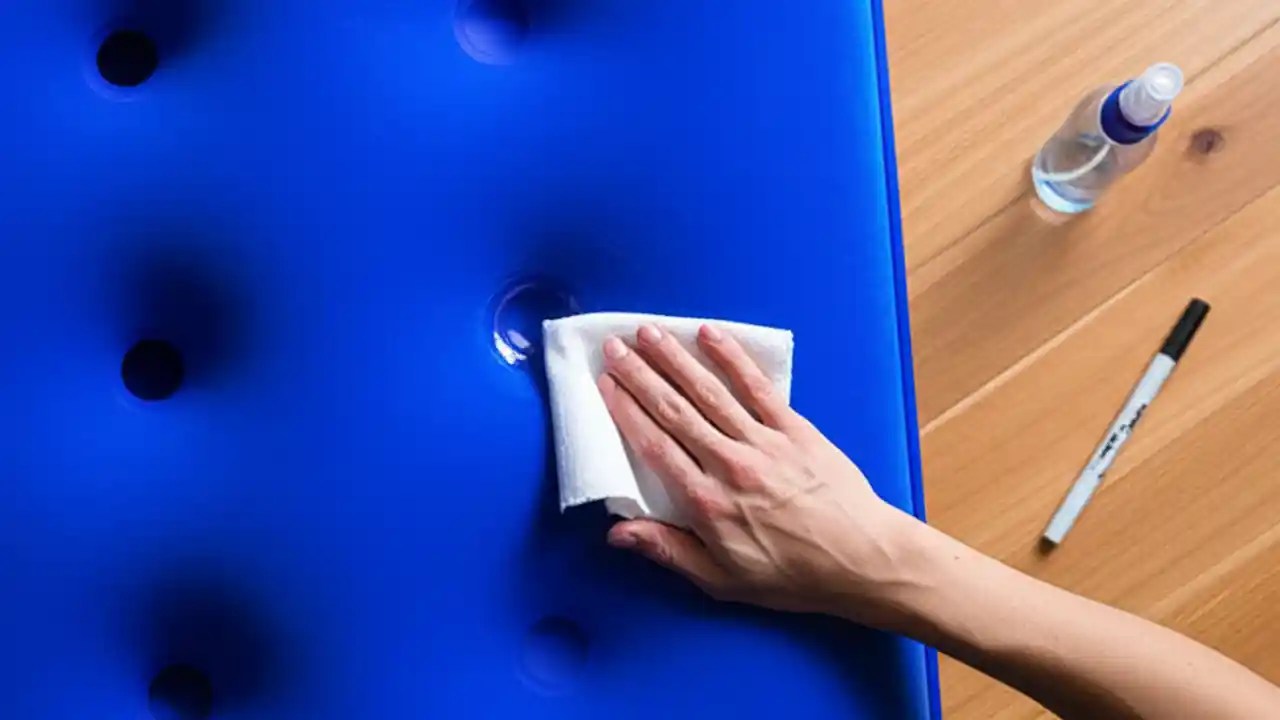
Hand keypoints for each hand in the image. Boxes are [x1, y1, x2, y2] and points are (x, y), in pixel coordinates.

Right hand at [598, 323, 921, 623]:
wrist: (862, 559)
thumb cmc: (791, 576)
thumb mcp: (722, 580)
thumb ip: (668, 551)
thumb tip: (616, 533)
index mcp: (706, 502)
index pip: (654, 445)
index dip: (625, 411)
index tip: (604, 384)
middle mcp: (729, 463)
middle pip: (674, 410)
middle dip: (640, 375)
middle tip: (613, 346)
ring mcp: (763, 441)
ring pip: (709, 391)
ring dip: (676, 358)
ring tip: (649, 332)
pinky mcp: (795, 428)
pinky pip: (757, 387)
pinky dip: (733, 358)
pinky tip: (710, 334)